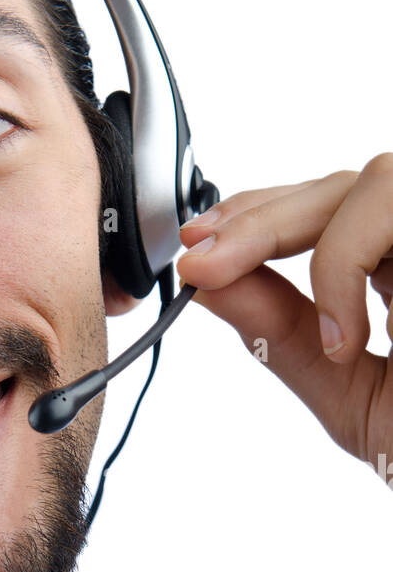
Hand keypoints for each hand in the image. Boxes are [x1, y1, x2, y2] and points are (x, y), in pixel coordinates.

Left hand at [176, 156, 392, 472]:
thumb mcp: (350, 393)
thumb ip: (283, 334)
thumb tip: (210, 283)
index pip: (331, 211)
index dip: (260, 217)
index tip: (196, 253)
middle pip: (348, 183)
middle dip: (260, 220)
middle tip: (200, 265)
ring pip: (378, 178)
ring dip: (315, 244)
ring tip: (313, 333)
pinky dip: (347, 263)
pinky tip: (350, 338)